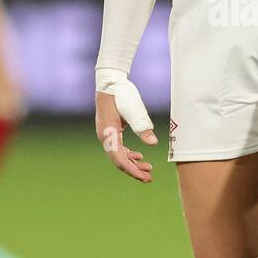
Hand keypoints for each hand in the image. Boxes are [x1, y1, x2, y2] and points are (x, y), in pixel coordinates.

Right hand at [94, 68, 157, 182]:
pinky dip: (129, 154)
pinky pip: (119, 148)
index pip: (119, 159)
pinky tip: (139, 156)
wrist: (110, 80)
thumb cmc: (121, 93)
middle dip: (134, 170)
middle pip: (119, 160)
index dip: (133, 170)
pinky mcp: (110, 130)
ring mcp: (106, 134)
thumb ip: (142, 127)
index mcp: (108, 134)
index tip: (146, 177)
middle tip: (150, 178)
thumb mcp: (134, 109)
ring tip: (148, 169)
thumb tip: (153, 143)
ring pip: (119, 155)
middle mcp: (105, 137)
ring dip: (133, 163)